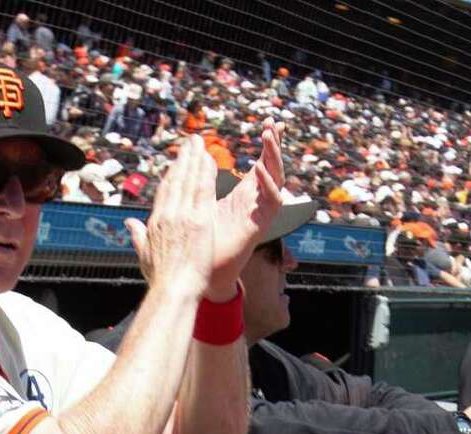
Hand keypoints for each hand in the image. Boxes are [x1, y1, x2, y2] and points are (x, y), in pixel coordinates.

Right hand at [126, 135, 215, 297]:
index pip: (165, 192)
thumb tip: (128, 224)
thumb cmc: (161, 280)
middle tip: (191, 142)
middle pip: (176, 179)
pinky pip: (204, 190)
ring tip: (200, 143)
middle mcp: (168, 214)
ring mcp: (184, 216)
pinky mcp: (201, 221)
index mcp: (155, 222)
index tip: (178, 162)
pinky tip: (210, 159)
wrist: (173, 290)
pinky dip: (206, 173)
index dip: (172, 174)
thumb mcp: (144, 256)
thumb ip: (137, 237)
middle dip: (184, 158)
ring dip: (196, 159)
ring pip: (190, 180)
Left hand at [205, 126, 284, 300]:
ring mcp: (258, 214)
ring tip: (269, 135)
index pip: (261, 164)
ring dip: (273, 157)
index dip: (267, 145)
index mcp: (243, 196)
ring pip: (275, 180)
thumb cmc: (199, 243)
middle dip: (275, 146)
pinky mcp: (258, 226)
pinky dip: (268, 185)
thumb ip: (199, 182)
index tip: (270, 122)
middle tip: (274, 123)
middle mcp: (254, 203)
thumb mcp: (198, 204)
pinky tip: (259, 168)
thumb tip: (195, 159)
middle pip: (272, 168)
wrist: (199, 274)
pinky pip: (271, 203)